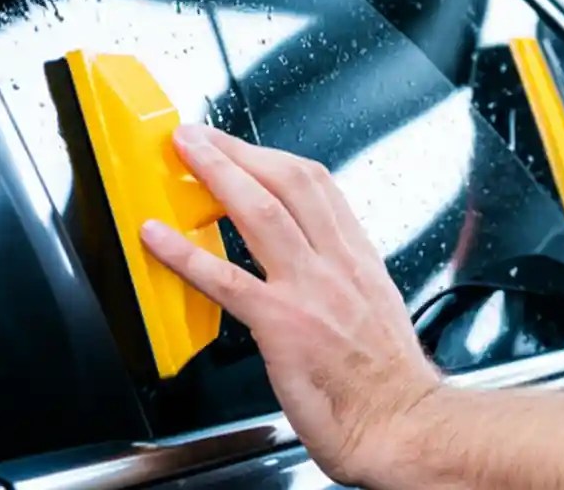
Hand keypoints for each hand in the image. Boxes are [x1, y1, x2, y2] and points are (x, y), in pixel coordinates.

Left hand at [140, 125, 442, 484]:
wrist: (405, 427)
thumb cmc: (391, 386)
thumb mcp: (377, 313)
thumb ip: (344, 284)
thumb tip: (316, 272)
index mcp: (359, 261)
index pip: (319, 187)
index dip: (274, 159)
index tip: (247, 149)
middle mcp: (338, 265)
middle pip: (289, 181)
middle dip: (240, 149)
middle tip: (202, 136)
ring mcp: (311, 291)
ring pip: (260, 212)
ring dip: (217, 174)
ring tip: (184, 153)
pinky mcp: (283, 325)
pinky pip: (227, 279)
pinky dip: (186, 253)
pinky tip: (158, 237)